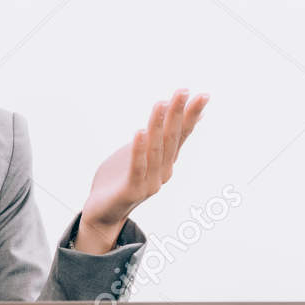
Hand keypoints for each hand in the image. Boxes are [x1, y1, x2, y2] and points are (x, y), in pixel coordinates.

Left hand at [79, 89, 208, 246]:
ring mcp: (150, 182)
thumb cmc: (119, 179)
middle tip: (185, 91)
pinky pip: (137, 166)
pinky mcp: (132, 190)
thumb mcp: (139, 154)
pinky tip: (140, 131)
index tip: (201, 95)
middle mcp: (163, 171)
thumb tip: (170, 117)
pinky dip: (139, 149)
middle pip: (172, 139)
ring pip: (155, 149)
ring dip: (158, 125)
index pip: (181, 135)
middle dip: (178, 114)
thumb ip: (156, 138)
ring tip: (161, 103)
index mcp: (165, 162)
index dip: (190, 116)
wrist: (103, 213)